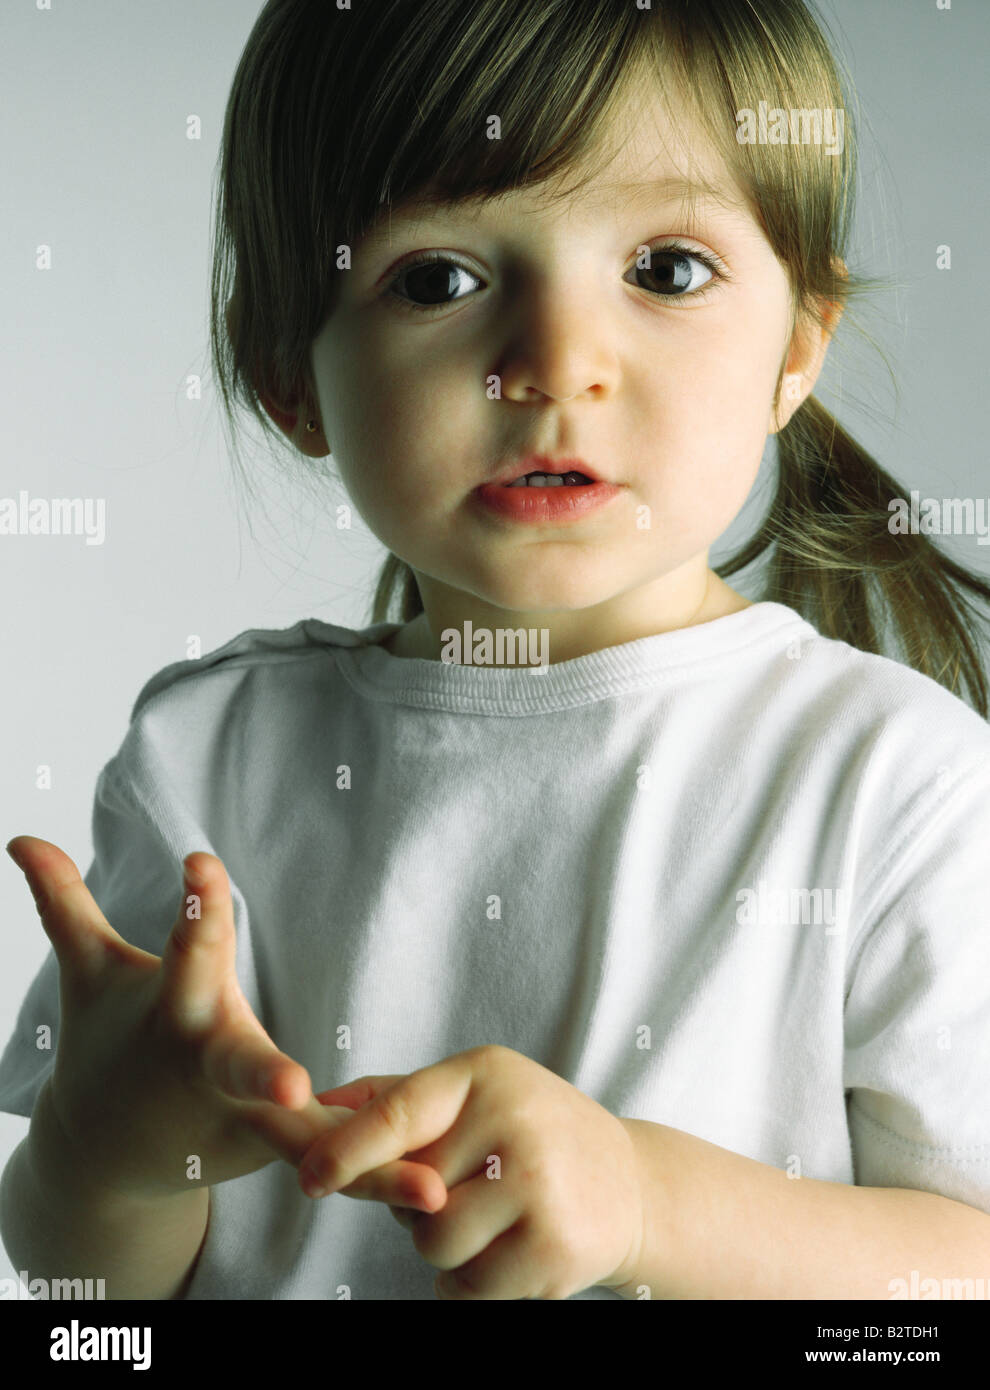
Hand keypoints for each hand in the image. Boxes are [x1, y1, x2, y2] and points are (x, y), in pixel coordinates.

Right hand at [6, 835, 444, 1212]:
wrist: (101, 1150)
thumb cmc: (111, 1038)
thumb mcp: (90, 973)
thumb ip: (65, 905)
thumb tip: (20, 840)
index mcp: (174, 1014)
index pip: (188, 949)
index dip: (197, 907)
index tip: (203, 863)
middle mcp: (208, 1068)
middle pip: (236, 1063)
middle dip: (259, 1072)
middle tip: (289, 1082)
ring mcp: (245, 1119)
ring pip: (303, 1136)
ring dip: (354, 1157)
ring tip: (423, 1186)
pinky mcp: (278, 1148)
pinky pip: (336, 1163)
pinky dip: (378, 1179)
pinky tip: (432, 1190)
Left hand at [298, 1044, 645, 1299]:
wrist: (631, 1185)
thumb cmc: (534, 1132)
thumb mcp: (478, 1091)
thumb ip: (398, 1096)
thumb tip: (318, 1106)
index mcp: (486, 1074)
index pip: (401, 1112)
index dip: (348, 1148)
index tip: (307, 1176)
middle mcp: (514, 1122)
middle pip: (408, 1192)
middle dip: (415, 1205)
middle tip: (462, 1188)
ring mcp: (539, 1186)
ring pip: (432, 1243)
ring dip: (443, 1247)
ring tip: (489, 1219)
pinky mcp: (554, 1248)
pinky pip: (468, 1286)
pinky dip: (471, 1283)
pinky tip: (507, 1251)